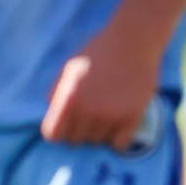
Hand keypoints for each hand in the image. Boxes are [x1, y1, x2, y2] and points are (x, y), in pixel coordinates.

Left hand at [38, 32, 168, 148]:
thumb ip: (56, 93)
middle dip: (78, 131)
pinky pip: (120, 144)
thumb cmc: (98, 51)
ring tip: (104, 116)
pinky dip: (118, 138)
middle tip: (88, 117)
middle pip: (75, 141)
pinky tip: (119, 125)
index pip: (53, 135)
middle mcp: (88, 111)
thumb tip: (52, 115)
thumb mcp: (68, 69)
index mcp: (68, 98)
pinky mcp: (132, 117)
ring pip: (97, 142)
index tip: (66, 124)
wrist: (133, 40)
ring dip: (98, 133)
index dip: (58, 131)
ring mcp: (111, 116)